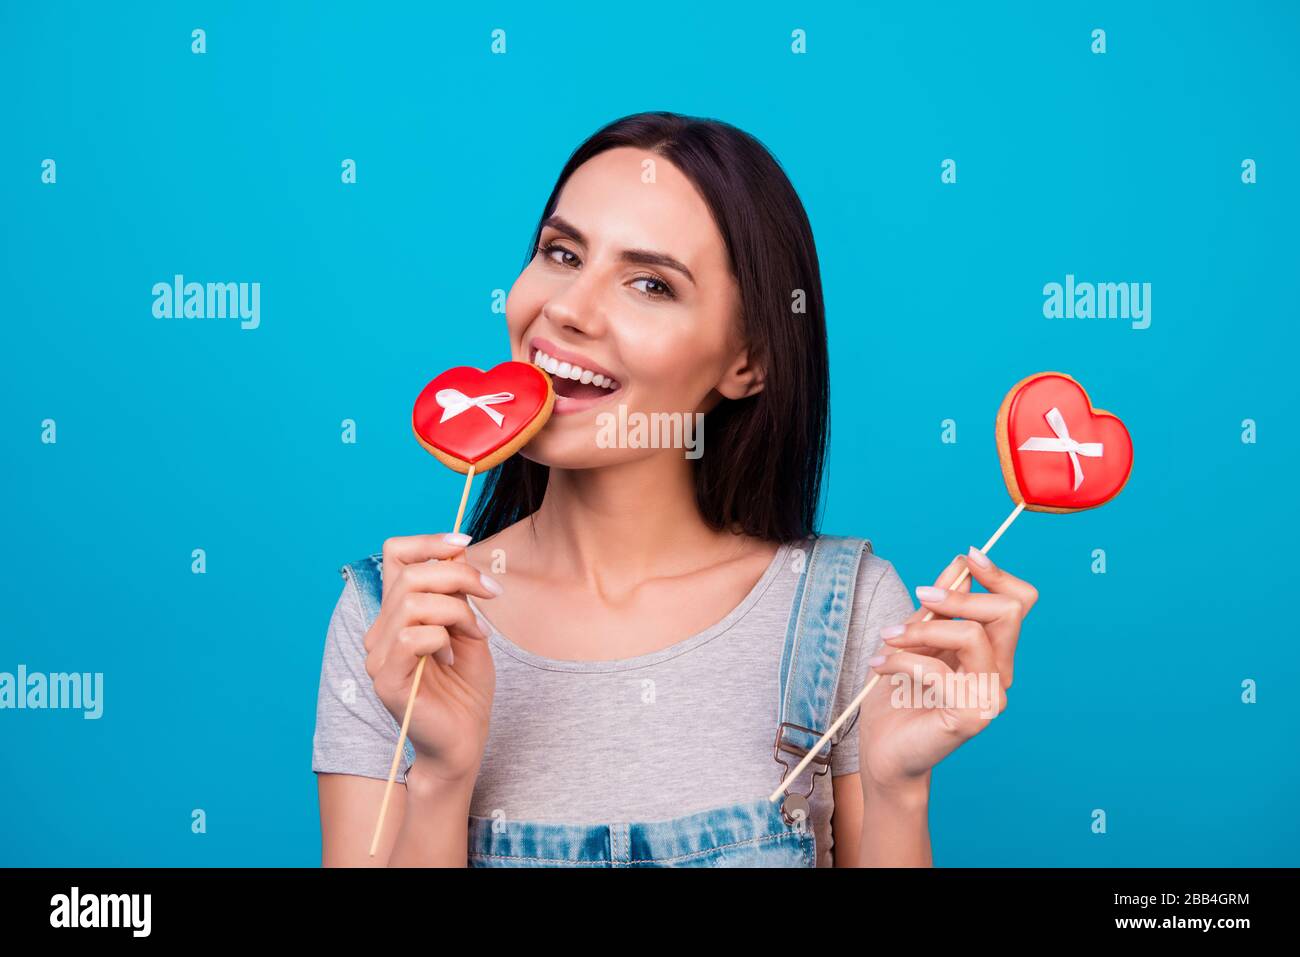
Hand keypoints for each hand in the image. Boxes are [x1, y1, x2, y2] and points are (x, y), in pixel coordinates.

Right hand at [364, 533, 500, 786]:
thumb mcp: (469, 630)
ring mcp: (378, 656)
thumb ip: (458, 594)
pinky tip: (455, 657)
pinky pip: (411, 637)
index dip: (427, 541)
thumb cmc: (466, 689)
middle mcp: (381, 630)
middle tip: (492, 594)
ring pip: (412, 603)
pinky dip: (443, 638)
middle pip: (410, 575)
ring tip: (476, 634)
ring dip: (456, 611)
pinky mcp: (386, 680)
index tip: (464, 543)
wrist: (465, 740)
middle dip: (459, 576)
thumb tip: (457, 550)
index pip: (395, 556)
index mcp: (399, 613)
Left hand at [857, 548, 1037, 790]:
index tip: (968, 556)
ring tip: (888, 639)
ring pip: (973, 635)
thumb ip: (939, 605)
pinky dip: (902, 660)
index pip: (1019, 603)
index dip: (998, 574)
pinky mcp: (971, 716)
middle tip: (920, 596)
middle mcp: (1000, 673)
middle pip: (1008, 611)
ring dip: (923, 628)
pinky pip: (938, 668)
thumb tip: (959, 563)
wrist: (883, 751)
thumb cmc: (897, 698)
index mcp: (992, 652)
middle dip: (958, 595)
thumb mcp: (914, 637)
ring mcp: (989, 696)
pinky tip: (880, 666)